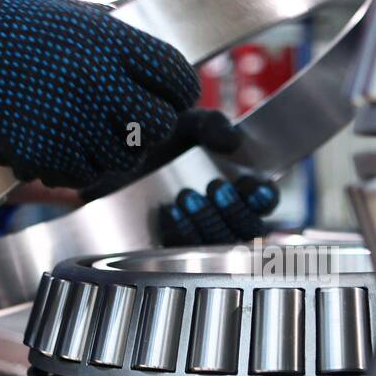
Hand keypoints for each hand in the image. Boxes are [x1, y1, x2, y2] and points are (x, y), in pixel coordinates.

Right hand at [0, 0, 200, 186]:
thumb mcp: (62, 14)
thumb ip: (110, 35)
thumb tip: (151, 62)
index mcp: (108, 40)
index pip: (177, 76)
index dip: (179, 93)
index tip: (172, 99)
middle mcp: (97, 79)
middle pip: (160, 123)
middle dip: (151, 127)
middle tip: (132, 125)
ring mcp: (74, 118)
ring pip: (126, 157)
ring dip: (112, 153)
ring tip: (88, 136)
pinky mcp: (48, 152)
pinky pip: (87, 176)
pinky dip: (78, 169)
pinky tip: (61, 149)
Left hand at [79, 108, 278, 245]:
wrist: (110, 155)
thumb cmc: (156, 139)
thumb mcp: (186, 123)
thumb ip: (213, 125)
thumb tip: (234, 141)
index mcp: (236, 184)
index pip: (264, 200)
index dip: (263, 197)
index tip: (250, 185)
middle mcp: (223, 213)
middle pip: (249, 228)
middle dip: (235, 210)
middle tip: (214, 187)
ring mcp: (200, 233)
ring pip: (220, 243)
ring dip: (208, 222)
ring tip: (186, 197)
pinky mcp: (171, 246)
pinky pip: (186, 251)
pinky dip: (182, 232)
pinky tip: (169, 212)